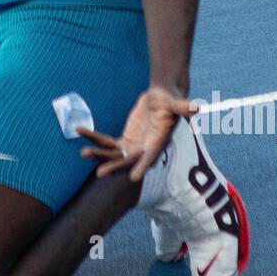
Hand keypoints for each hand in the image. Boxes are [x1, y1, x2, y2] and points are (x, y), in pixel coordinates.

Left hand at [78, 85, 198, 181]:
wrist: (161, 98)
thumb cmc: (170, 99)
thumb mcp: (176, 102)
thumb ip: (183, 107)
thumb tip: (196, 107)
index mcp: (158, 142)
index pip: (151, 156)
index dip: (143, 166)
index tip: (134, 177)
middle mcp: (145, 148)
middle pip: (128, 161)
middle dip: (114, 166)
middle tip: (100, 173)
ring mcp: (133, 146)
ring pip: (113, 154)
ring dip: (98, 154)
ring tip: (83, 153)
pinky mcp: (124, 141)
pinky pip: (107, 143)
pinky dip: (93, 138)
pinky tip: (80, 130)